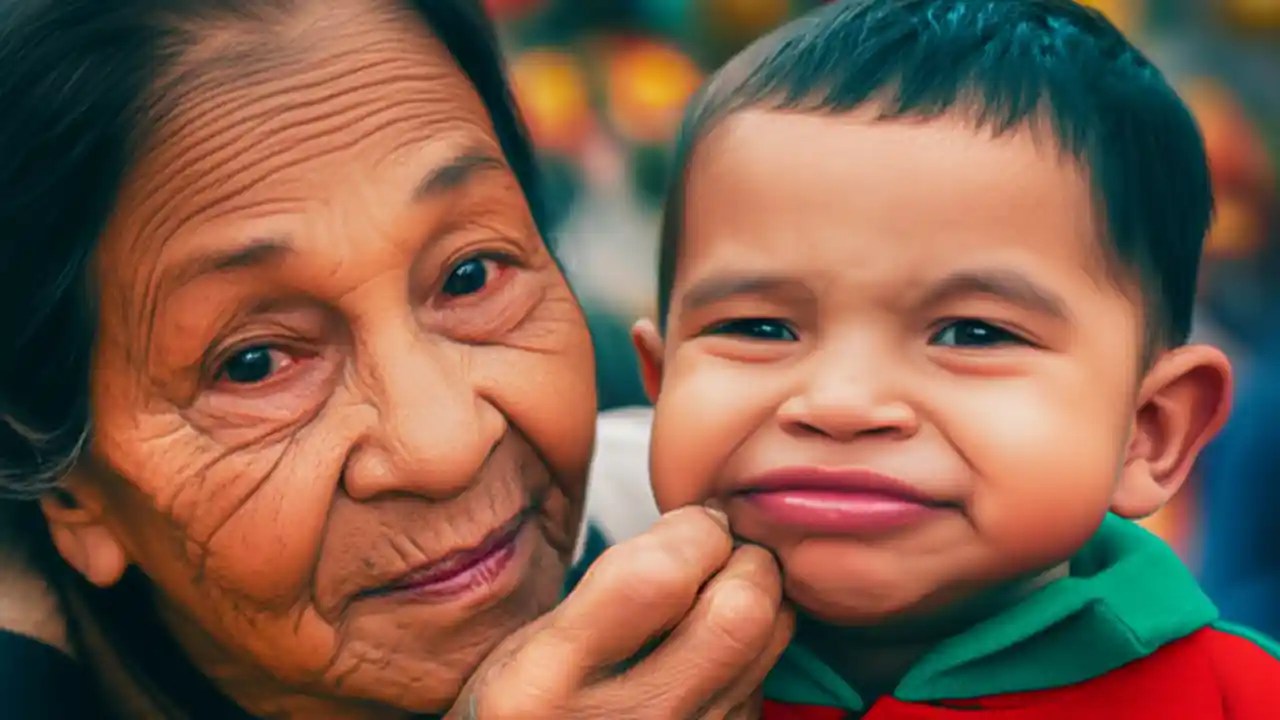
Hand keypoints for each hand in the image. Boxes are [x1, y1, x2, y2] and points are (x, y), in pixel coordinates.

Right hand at [446, 506, 792, 718]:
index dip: (693, 531)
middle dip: (745, 558)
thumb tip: (706, 521)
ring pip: (770, 644)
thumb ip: (601, 588)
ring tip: (722, 589)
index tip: (689, 523)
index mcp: (546, 685)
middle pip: (740, 615)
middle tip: (720, 549)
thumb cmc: (529, 711)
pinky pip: (765, 679)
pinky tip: (717, 643)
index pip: (657, 578)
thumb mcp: (521, 648)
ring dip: (760, 597)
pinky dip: (756, 646)